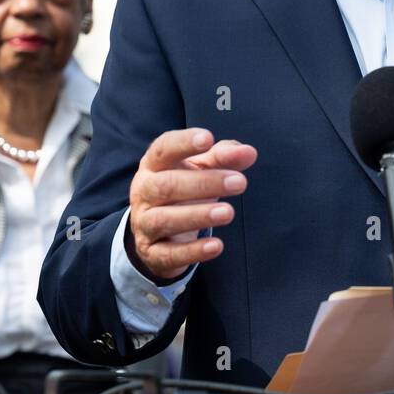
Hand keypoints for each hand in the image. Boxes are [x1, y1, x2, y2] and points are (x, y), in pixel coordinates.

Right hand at [128, 128, 255, 280]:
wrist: (157, 232)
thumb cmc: (183, 190)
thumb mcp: (200, 169)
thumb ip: (223, 157)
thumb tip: (249, 152)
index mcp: (154, 165)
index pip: (163, 149)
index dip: (184, 143)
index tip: (208, 139)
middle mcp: (144, 192)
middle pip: (166, 185)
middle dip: (204, 183)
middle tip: (239, 183)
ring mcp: (145, 224)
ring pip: (164, 220)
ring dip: (198, 215)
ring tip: (228, 212)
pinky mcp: (153, 253)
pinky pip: (169, 254)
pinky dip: (193, 251)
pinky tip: (216, 246)